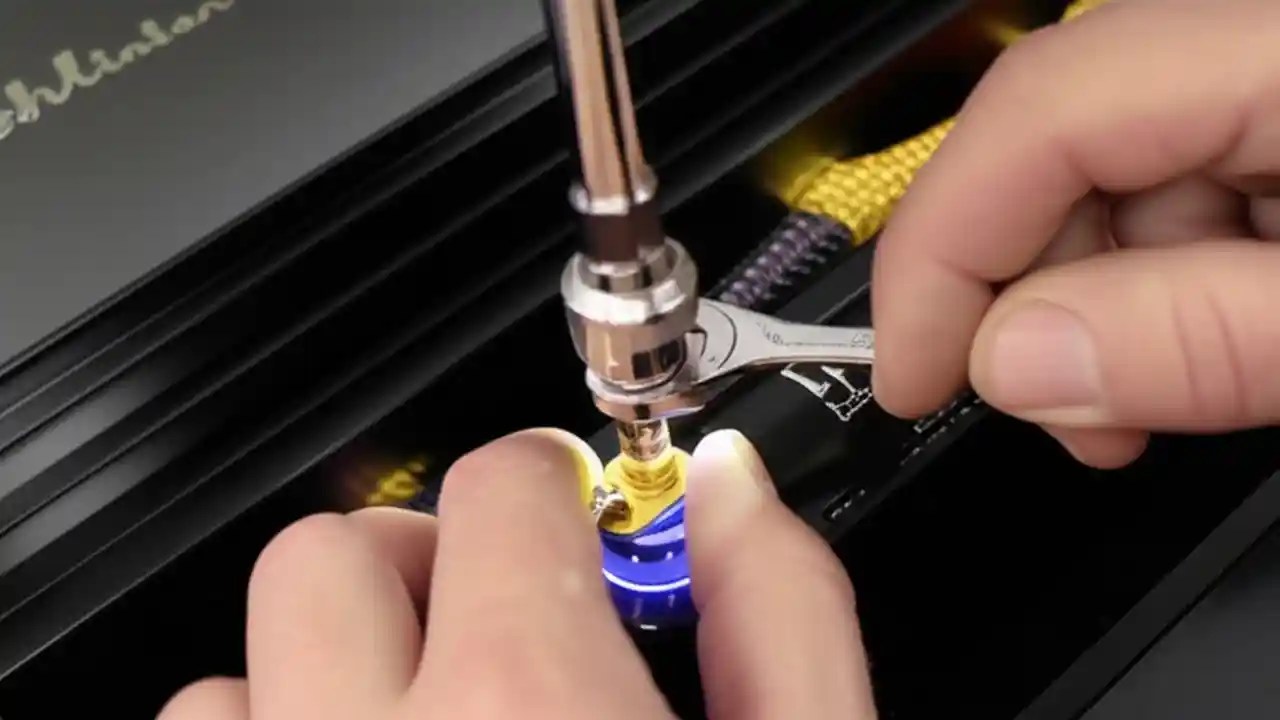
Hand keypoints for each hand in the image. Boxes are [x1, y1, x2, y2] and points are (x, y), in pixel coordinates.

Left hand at [158, 428, 876, 718]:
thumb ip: (787, 616)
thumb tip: (737, 489)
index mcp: (530, 704)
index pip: (505, 484)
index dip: (551, 487)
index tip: (570, 517)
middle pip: (338, 551)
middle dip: (423, 553)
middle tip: (490, 609)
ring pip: (237, 665)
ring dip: (325, 659)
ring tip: (416, 709)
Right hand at [871, 0, 1279, 467]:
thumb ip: (1200, 341)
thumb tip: (1013, 360)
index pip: (1046, 108)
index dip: (940, 247)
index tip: (910, 373)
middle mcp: (1265, 38)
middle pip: (1059, 134)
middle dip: (1017, 290)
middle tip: (1038, 408)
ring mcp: (1269, 70)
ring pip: (1108, 166)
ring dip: (1087, 301)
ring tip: (1126, 407)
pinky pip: (1173, 178)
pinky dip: (1154, 279)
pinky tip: (1186, 350)